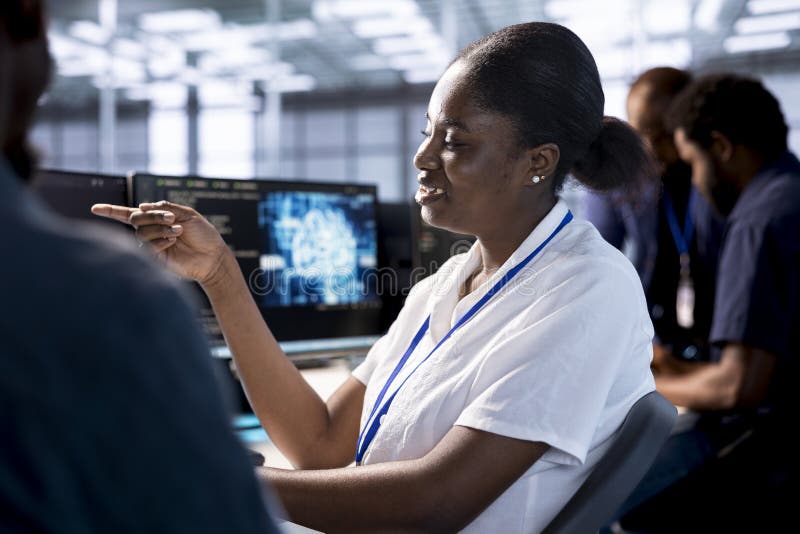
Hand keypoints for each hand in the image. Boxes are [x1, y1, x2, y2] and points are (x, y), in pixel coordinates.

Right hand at [91, 201, 229, 284]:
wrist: (213, 256)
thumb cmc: (203, 235)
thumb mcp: (187, 214)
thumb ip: (166, 207)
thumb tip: (142, 206)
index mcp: (156, 220)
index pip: (129, 214)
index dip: (111, 211)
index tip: (94, 208)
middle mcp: (151, 232)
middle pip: (135, 219)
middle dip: (153, 216)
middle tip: (173, 218)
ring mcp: (152, 246)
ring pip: (141, 232)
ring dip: (160, 228)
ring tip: (178, 231)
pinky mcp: (155, 260)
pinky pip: (148, 247)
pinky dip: (161, 240)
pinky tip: (173, 241)